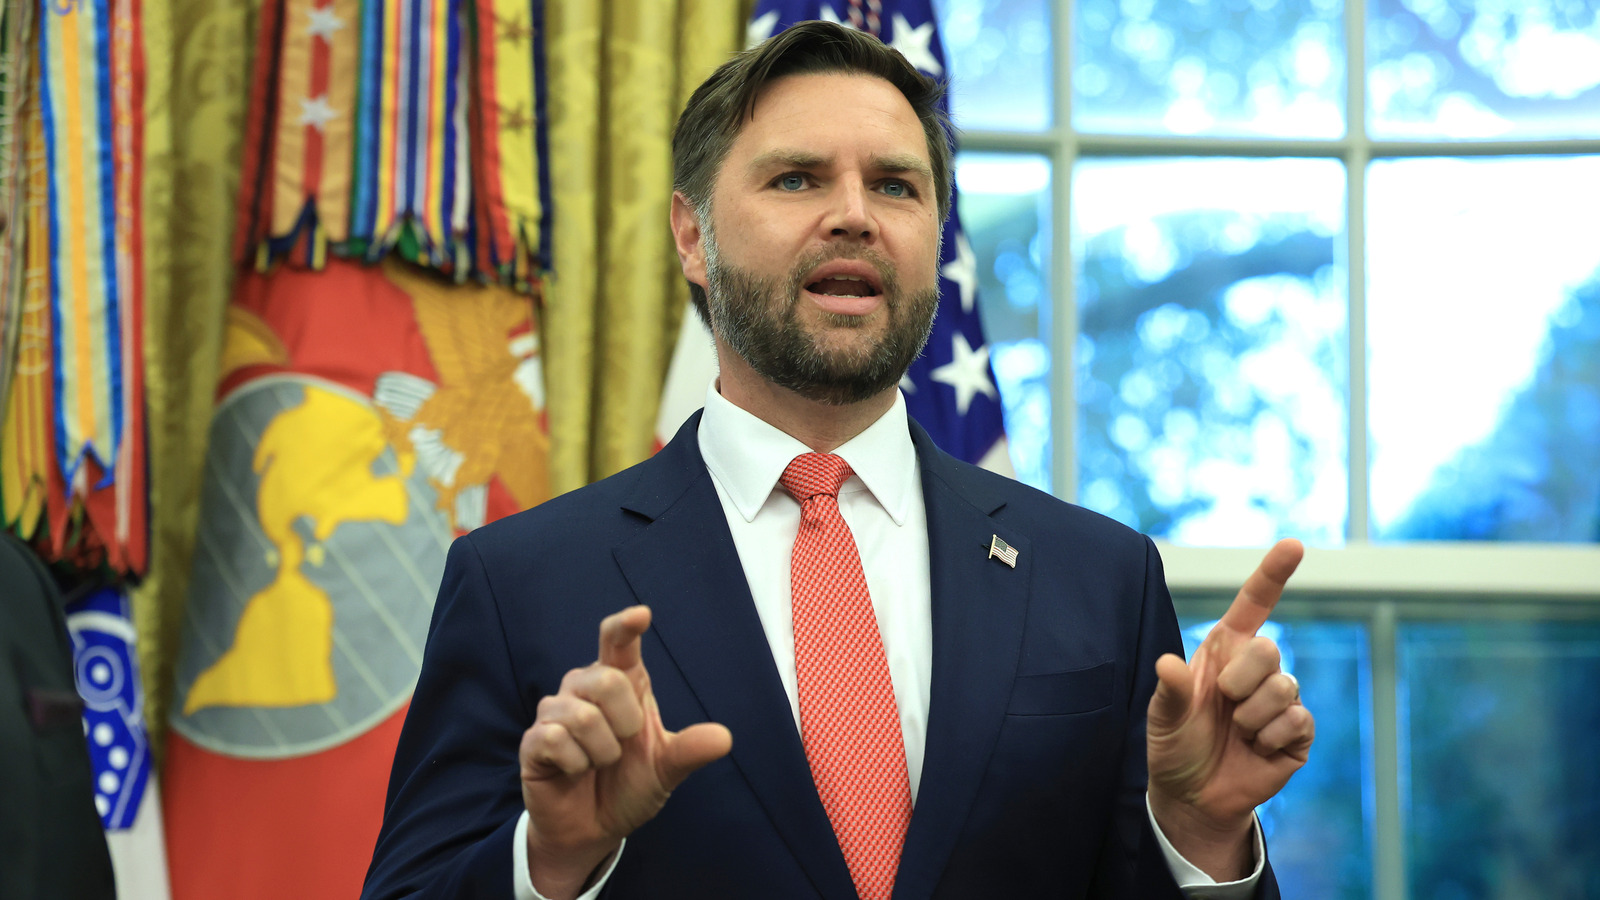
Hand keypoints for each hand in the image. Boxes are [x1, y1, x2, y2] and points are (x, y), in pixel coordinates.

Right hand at [519, 606, 731, 898]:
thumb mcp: (665, 768)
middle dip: (625, 724)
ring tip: (599, 764)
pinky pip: (555, 740)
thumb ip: (689, 750)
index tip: (641, 615)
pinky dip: (577, 764)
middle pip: (606, 681)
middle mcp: (585, 687)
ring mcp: (555, 712)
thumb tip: (725, 738)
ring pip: (582, 717)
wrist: (594, 827)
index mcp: (621, 682)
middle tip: (622, 748)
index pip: (617, 641)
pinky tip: (575, 772)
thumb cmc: (629, 785)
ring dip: (602, 753)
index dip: (625, 626)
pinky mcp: (533, 741)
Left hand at [1145, 539, 1314, 878]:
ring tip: (1236, 732)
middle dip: (1240, 680)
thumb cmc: (1176, 744)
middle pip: (1269, 650)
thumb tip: (1166, 664)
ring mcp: (1280, 699)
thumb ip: (1168, 690)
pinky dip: (1270, 738)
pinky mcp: (1298, 732)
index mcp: (1224, 651)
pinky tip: (1256, 749)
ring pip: (1284, 688)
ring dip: (1251, 716)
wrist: (1193, 795)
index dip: (1273, 573)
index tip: (1293, 545)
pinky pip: (1296, 720)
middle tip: (1222, 703)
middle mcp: (1255, 669)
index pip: (1254, 604)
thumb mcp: (1162, 717)